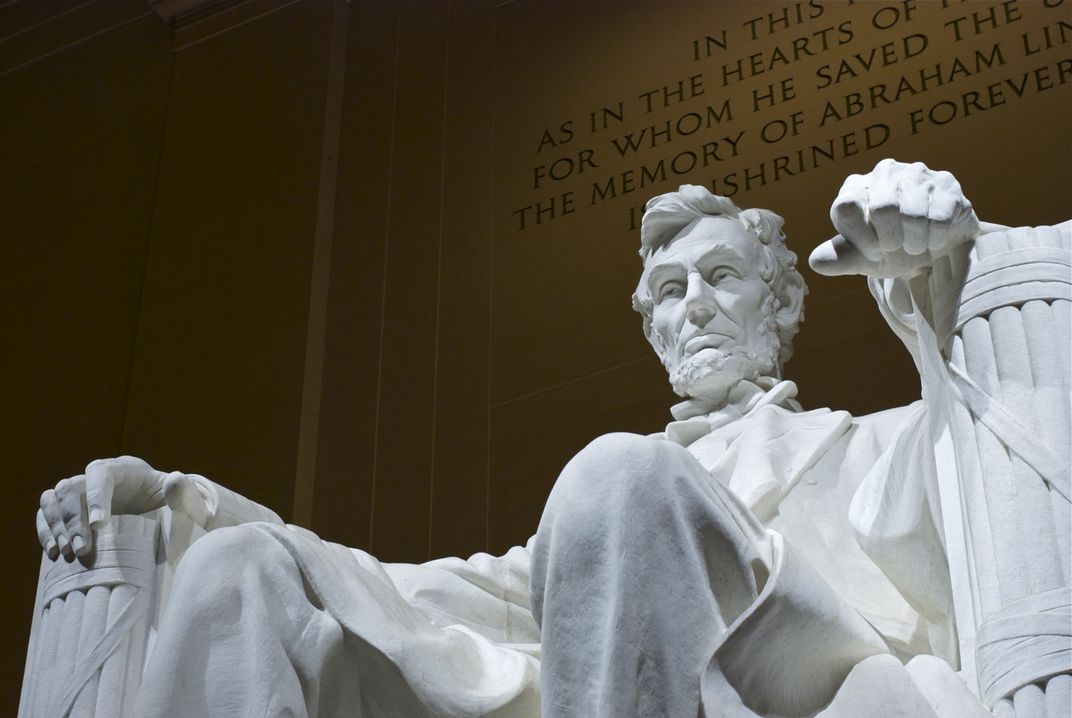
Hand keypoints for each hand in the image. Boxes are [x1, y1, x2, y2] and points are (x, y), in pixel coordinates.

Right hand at [36, 456, 213, 559]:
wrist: (174, 522)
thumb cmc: (182, 510)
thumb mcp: (191, 503)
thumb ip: (185, 494)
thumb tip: (174, 479)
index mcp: (127, 469)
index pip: (101, 473)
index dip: (96, 496)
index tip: (99, 527)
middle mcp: (100, 477)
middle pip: (71, 487)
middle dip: (73, 519)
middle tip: (82, 550)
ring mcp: (84, 493)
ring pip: (54, 499)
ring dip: (55, 525)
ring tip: (67, 553)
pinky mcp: (74, 512)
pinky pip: (47, 514)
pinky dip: (46, 531)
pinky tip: (55, 553)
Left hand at [809, 159, 980, 278]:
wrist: (930, 247)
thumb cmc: (888, 249)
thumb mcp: (861, 259)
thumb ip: (838, 259)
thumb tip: (815, 262)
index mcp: (854, 189)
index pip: (847, 207)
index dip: (860, 237)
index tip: (873, 252)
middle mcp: (883, 173)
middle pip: (883, 208)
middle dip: (890, 240)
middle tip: (895, 248)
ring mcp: (916, 174)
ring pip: (913, 213)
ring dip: (914, 242)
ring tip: (914, 246)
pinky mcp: (945, 183)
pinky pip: (939, 215)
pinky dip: (935, 238)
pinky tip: (933, 240)